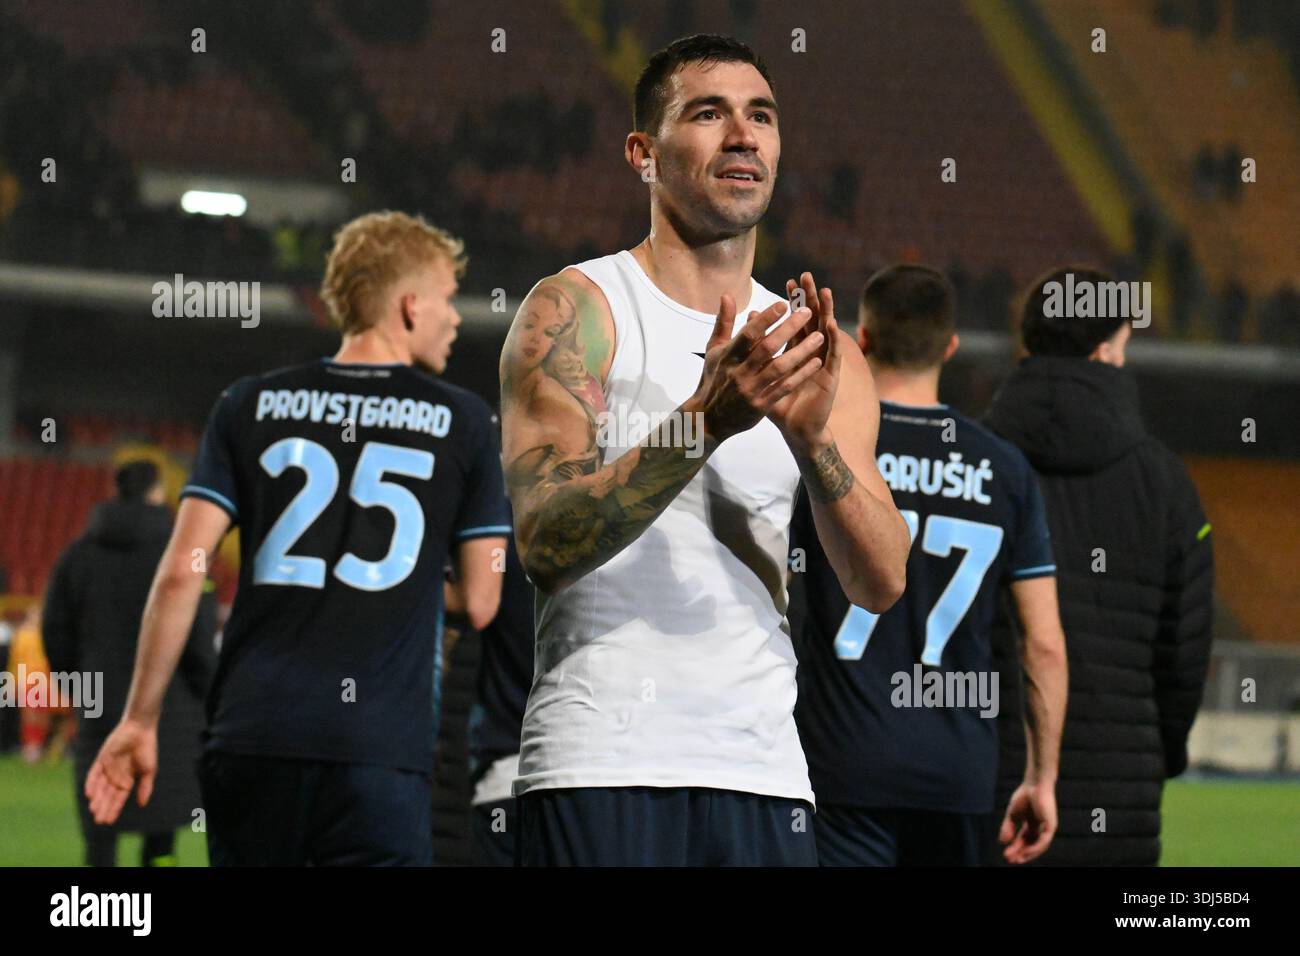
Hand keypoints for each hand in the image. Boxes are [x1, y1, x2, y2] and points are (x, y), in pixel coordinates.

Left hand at [85, 718, 157, 824]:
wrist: (140, 730)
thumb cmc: (147, 749)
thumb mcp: (149, 771)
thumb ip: (145, 787)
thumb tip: (142, 804)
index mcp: (127, 779)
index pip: (119, 798)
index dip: (114, 809)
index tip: (108, 821)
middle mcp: (115, 775)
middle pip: (107, 795)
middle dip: (104, 807)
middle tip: (99, 820)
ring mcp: (107, 768)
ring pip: (100, 787)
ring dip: (97, 798)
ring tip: (94, 810)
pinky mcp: (101, 759)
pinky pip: (94, 774)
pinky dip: (91, 784)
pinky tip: (89, 794)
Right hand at [689, 291, 825, 444]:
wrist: (708, 419)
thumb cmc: (714, 378)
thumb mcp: (714, 350)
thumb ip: (723, 322)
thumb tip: (727, 295)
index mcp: (727, 356)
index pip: (748, 334)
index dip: (766, 318)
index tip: (784, 303)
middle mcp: (738, 372)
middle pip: (767, 348)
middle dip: (788, 328)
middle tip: (807, 312)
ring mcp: (750, 390)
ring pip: (779, 368)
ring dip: (801, 351)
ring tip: (819, 336)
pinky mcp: (761, 406)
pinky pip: (785, 388)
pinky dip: (801, 375)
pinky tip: (817, 362)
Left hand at [771, 272, 840, 453]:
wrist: (795, 429)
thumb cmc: (778, 403)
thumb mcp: (761, 374)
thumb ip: (753, 348)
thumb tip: (747, 321)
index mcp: (794, 351)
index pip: (795, 320)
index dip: (793, 303)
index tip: (788, 283)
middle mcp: (810, 353)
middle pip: (811, 320)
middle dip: (809, 299)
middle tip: (806, 277)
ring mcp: (822, 363)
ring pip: (825, 332)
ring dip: (826, 312)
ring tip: (824, 292)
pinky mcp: (830, 377)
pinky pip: (833, 355)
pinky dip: (833, 339)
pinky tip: (831, 324)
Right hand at [998, 778, 1056, 863]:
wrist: (1034, 784)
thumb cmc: (1024, 795)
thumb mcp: (1012, 815)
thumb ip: (1007, 828)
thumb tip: (1002, 842)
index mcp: (1032, 824)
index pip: (1024, 840)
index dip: (1015, 848)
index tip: (1006, 855)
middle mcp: (1040, 827)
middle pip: (1031, 845)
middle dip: (1020, 853)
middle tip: (1010, 861)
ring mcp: (1046, 827)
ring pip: (1038, 846)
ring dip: (1027, 854)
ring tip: (1016, 859)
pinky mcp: (1050, 826)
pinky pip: (1043, 841)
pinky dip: (1035, 848)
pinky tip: (1025, 852)